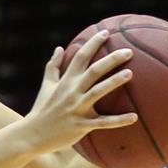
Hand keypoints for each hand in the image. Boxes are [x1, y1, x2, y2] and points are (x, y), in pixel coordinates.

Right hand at [25, 33, 135, 154]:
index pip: (80, 57)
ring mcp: (76, 108)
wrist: (32, 135)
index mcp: (65, 81)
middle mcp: (72, 92)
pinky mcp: (81, 125)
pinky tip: (134, 117)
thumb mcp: (46, 86)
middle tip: (128, 51)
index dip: (93, 43)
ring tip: (130, 73)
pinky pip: (103, 123)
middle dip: (111, 59)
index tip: (106, 32)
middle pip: (93, 71)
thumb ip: (53, 67)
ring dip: (114, 82)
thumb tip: (59, 48)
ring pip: (98, 92)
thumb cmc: (42, 110)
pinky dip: (119, 120)